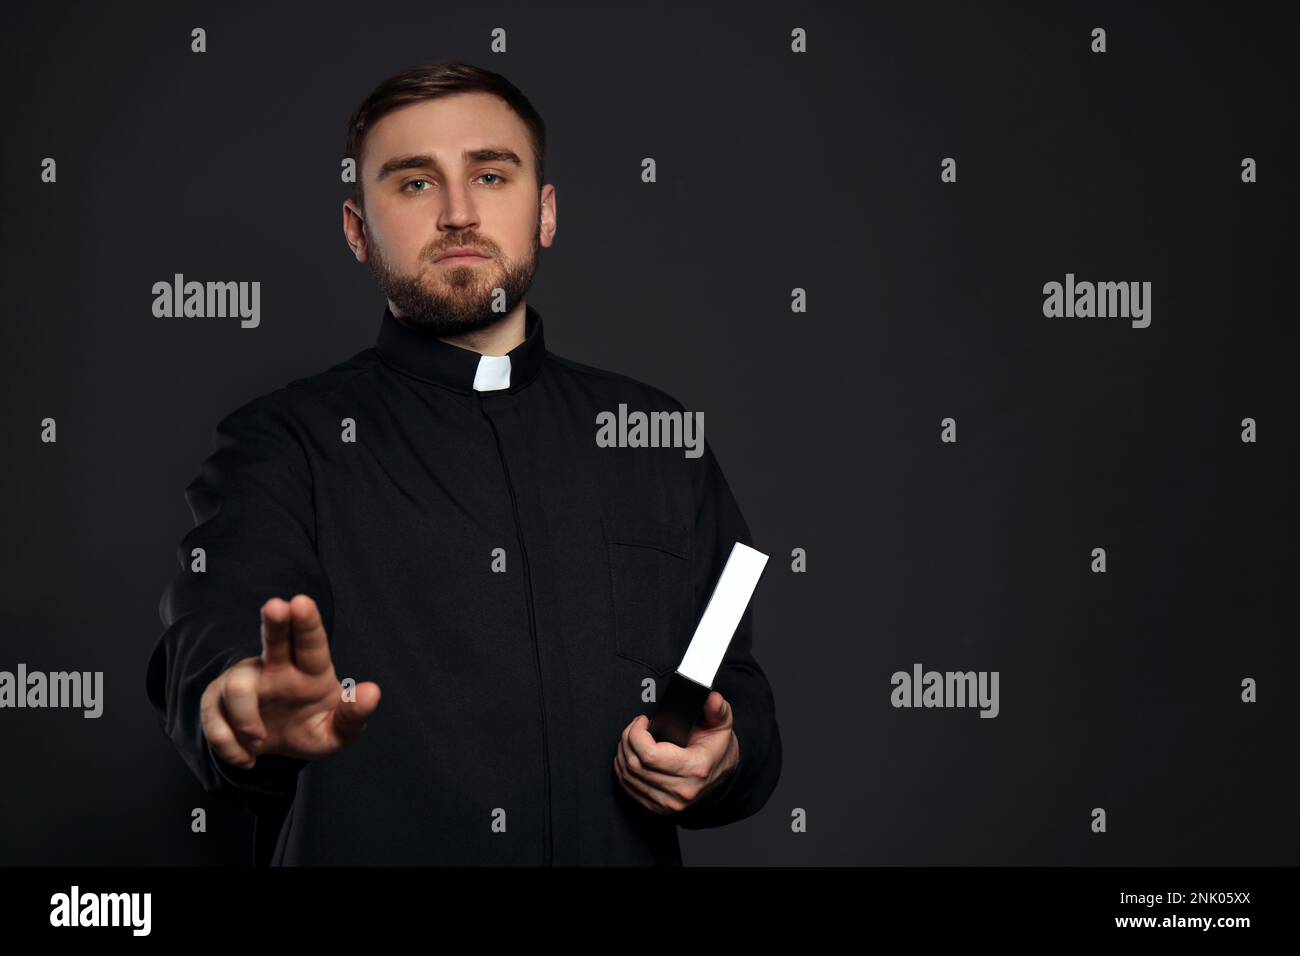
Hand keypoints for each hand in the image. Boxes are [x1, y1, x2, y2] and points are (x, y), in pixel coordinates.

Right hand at [200, 594, 381, 768]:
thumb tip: (373, 692)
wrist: (275, 752)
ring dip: (246, 721)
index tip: (302, 602)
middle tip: (276, 606)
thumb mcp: (338, 733)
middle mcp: (277, 668)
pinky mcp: (218, 701)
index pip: (311, 642)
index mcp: (311, 670)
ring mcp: (246, 681)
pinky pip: (215, 720)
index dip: (307, 622)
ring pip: (237, 687)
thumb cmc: (313, 730)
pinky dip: (229, 746)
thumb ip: (353, 715)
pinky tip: (246, 758)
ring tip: (260, 742)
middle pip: (274, 639)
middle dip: (274, 622)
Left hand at [613, 691, 738, 814]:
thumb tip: (711, 698)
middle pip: (634, 764)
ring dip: (622, 752)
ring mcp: (668, 803)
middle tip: (635, 726)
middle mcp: (681, 790)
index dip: (637, 734)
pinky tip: (629, 755)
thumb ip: (717, 709)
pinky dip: (623, 769)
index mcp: (695, 769)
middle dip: (627, 739)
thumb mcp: (721, 724)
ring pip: (628, 776)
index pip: (649, 755)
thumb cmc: (717, 747)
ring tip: (631, 738)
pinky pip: (628, 787)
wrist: (722, 773)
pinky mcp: (658, 808)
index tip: (642, 720)